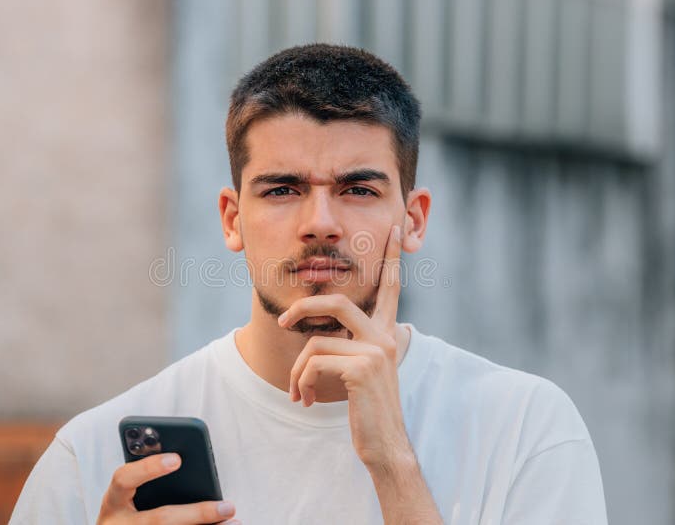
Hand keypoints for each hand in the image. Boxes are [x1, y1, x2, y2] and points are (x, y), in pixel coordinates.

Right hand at [97, 453, 238, 523]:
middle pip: (158, 520)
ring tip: (233, 522)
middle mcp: (118, 524)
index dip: (148, 467)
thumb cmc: (128, 509)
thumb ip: (149, 478)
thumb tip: (188, 464)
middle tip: (228, 507)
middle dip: (197, 514)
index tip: (177, 459)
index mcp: (113, 501)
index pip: (123, 478)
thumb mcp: (130, 494)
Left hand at [278, 224, 411, 468]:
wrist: (384, 445)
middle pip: (336, 301)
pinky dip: (301, 382)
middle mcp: (385, 336)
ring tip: (298, 391)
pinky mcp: (362, 368)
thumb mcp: (361, 371)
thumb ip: (350, 345)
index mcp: (387, 333)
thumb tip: (318, 335)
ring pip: (315, 341)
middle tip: (281, 321)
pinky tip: (306, 400)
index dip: (391, 257)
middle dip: (302, 308)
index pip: (391, 288)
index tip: (393, 229)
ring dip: (297, 371)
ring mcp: (375, 351)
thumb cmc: (368, 409)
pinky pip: (314, 362)